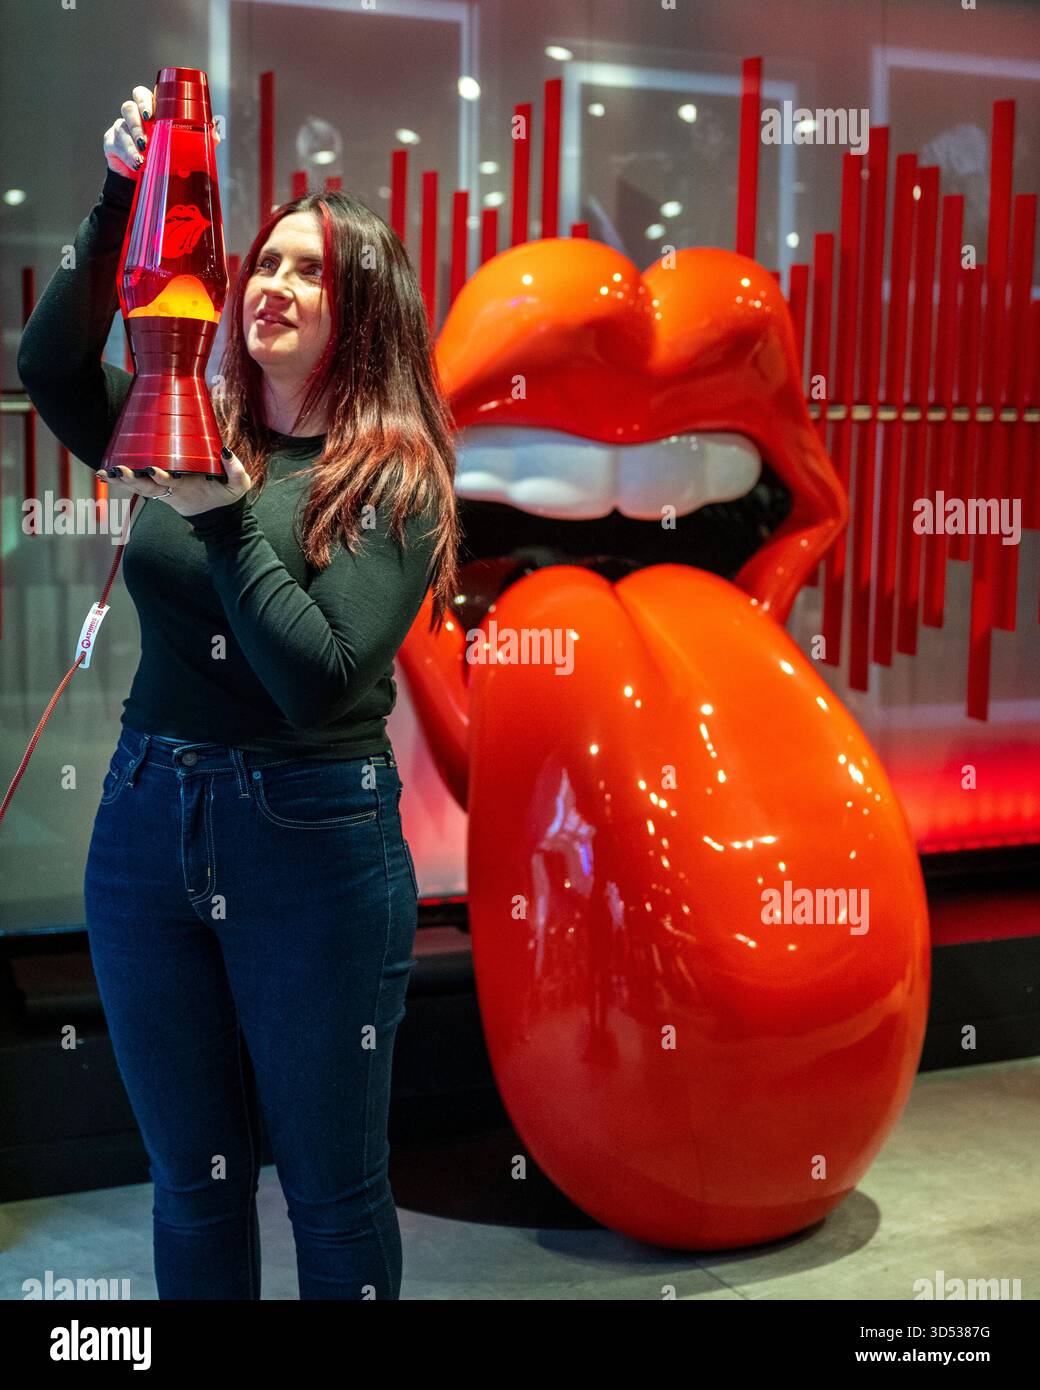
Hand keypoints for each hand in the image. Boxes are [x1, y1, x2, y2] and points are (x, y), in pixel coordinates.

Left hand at [96, 448, 252, 517]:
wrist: (216, 515)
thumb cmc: (225, 497)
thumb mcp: (238, 487)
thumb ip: (236, 471)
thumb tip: (225, 450)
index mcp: (186, 488)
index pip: (171, 483)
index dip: (161, 477)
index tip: (152, 470)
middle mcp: (170, 490)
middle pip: (147, 486)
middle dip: (132, 479)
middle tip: (119, 471)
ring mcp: (161, 489)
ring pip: (137, 486)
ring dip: (120, 480)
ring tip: (104, 473)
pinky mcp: (156, 486)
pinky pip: (136, 484)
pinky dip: (119, 480)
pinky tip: (103, 472)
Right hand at [103, 83, 220, 181]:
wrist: (146, 184)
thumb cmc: (166, 161)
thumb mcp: (184, 151)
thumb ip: (198, 140)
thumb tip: (216, 133)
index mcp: (150, 113)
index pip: (143, 95)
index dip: (144, 99)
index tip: (152, 113)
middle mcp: (133, 118)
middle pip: (129, 106)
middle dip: (137, 118)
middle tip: (147, 131)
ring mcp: (121, 129)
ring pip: (122, 125)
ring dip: (133, 139)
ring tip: (143, 155)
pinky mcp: (111, 144)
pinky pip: (116, 144)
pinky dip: (127, 154)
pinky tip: (136, 163)